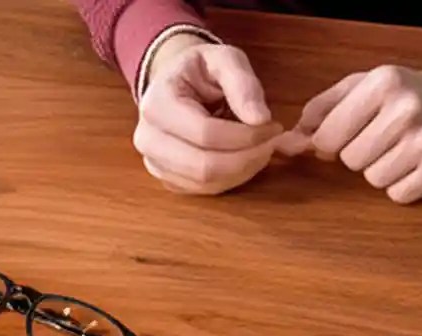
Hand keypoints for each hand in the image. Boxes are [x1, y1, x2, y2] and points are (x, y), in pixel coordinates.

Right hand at [135, 34, 282, 194]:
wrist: (175, 82)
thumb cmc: (200, 70)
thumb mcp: (225, 59)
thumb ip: (243, 84)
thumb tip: (260, 119)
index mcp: (157, 105)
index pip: (205, 134)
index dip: (246, 135)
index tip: (273, 125)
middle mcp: (148, 139)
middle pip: (204, 166)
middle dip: (247, 157)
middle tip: (272, 141)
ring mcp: (154, 163)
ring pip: (206, 182)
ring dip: (243, 169)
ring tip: (261, 147)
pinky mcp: (167, 179)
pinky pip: (204, 190)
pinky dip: (232, 178)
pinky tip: (244, 157)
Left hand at [282, 49, 421, 203]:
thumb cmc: (403, 94)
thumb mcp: (361, 86)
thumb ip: (321, 109)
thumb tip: (290, 141)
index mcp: (382, 84)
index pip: (328, 136)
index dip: (330, 141)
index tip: (345, 134)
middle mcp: (407, 110)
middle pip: (350, 160)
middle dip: (357, 154)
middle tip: (378, 139)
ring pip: (373, 179)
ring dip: (378, 169)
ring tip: (397, 149)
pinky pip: (398, 195)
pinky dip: (400, 185)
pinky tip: (412, 164)